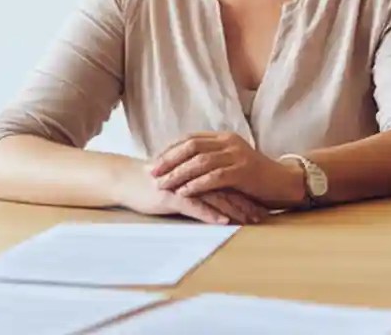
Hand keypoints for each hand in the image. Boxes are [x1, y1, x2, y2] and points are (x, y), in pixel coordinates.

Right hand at [112, 161, 268, 224]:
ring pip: (215, 197)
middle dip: (246, 203)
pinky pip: (195, 205)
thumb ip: (200, 183)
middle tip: (263, 216)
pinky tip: (224, 222)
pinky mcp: (172, 196)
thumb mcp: (181, 180)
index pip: (229, 180)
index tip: (263, 205)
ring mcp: (184, 184)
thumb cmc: (155, 183)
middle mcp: (195, 174)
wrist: (128, 180)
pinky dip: (210, 214)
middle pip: (227, 188)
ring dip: (234, 210)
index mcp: (199, 169)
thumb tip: (220, 194)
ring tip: (250, 221)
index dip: (246, 193)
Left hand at [150, 132, 305, 208]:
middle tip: (151, 173)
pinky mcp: (243, 171)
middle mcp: (229, 142)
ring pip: (200, 161)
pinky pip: (214, 176)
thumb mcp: (231, 164)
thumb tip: (182, 168)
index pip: (190, 139)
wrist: (284, 182)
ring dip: (178, 173)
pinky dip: (196, 184)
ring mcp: (237, 155)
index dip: (170, 150)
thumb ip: (211, 161)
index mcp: (224, 138)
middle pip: (191, 147)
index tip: (153, 162)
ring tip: (163, 184)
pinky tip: (184, 193)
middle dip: (169, 160)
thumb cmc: (255, 178)